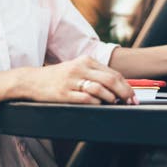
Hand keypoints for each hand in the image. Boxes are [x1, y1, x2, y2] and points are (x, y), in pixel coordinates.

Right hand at [20, 55, 136, 104]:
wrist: (32, 80)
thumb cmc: (57, 77)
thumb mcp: (76, 69)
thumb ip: (94, 74)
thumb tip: (118, 86)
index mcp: (85, 61)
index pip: (112, 73)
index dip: (127, 85)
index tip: (134, 95)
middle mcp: (80, 68)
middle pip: (110, 80)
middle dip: (125, 92)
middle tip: (132, 102)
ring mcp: (72, 81)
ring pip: (100, 89)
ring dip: (111, 98)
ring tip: (115, 104)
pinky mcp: (64, 93)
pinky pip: (86, 99)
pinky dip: (97, 103)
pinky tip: (99, 105)